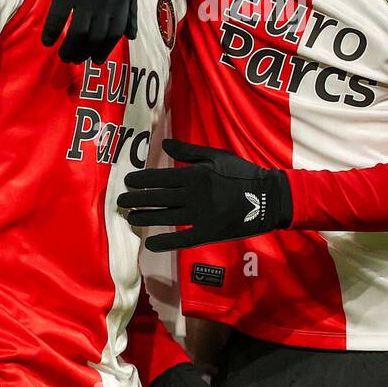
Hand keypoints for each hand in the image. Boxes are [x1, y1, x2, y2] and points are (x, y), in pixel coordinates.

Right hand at [45, 0, 136, 63]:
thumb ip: (130, 9)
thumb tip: (131, 35)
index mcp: (122, 0)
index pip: (114, 35)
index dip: (103, 50)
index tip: (94, 58)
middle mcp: (107, 1)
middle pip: (95, 38)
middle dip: (85, 53)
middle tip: (75, 59)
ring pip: (78, 33)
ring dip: (69, 49)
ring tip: (63, 55)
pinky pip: (58, 18)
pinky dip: (52, 32)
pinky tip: (47, 40)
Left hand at [118, 139, 291, 250]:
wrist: (266, 198)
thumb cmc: (241, 173)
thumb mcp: (216, 156)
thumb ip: (189, 150)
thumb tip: (164, 142)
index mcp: (194, 174)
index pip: (159, 178)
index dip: (141, 181)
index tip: (128, 182)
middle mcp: (193, 195)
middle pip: (156, 198)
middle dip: (135, 200)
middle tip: (120, 202)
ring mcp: (199, 215)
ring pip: (164, 217)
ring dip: (144, 218)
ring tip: (130, 218)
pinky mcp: (208, 233)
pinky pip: (181, 239)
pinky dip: (164, 242)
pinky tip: (150, 244)